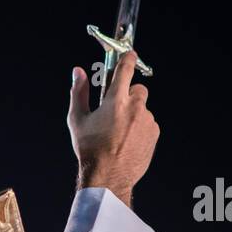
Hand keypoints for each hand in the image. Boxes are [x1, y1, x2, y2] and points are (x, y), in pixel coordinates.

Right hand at [67, 52, 159, 205]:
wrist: (108, 177)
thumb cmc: (90, 150)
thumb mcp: (77, 120)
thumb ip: (79, 91)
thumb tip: (78, 72)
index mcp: (115, 100)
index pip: (125, 68)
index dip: (127, 58)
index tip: (129, 54)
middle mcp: (135, 107)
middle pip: (137, 89)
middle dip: (128, 95)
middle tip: (115, 109)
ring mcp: (147, 121)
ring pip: (142, 109)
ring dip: (133, 114)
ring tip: (119, 132)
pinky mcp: (154, 134)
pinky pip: (148, 124)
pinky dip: (140, 128)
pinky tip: (127, 141)